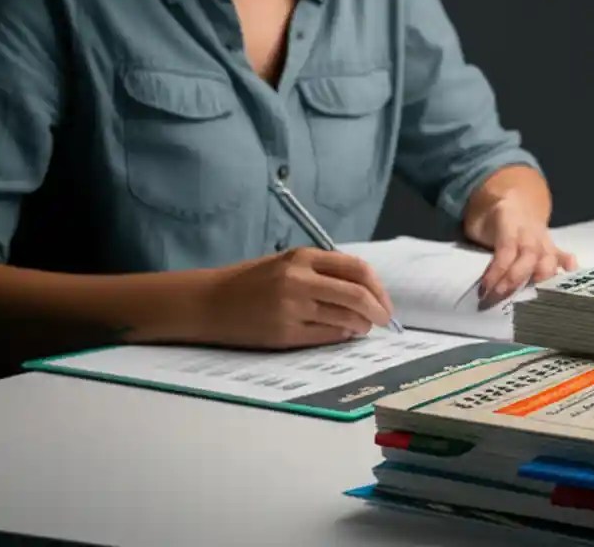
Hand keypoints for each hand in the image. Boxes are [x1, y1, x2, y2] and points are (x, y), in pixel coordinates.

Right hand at [185, 248, 395, 348]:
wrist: (209, 303)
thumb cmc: (251, 282)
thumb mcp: (286, 264)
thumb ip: (323, 271)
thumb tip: (365, 290)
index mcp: (303, 257)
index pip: (357, 269)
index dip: (378, 287)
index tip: (384, 300)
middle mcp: (299, 280)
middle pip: (357, 295)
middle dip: (378, 310)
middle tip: (385, 319)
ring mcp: (292, 308)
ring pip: (345, 318)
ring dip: (362, 325)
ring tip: (363, 328)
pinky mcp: (285, 333)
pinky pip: (326, 336)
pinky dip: (342, 336)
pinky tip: (344, 334)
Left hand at [474, 199, 577, 304]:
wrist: (513, 196)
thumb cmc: (489, 215)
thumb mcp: (476, 223)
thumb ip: (477, 244)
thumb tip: (479, 275)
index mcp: (509, 219)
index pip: (506, 248)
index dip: (497, 270)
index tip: (485, 288)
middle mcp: (531, 229)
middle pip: (530, 255)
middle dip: (515, 279)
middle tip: (498, 296)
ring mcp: (544, 237)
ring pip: (548, 257)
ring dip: (540, 279)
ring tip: (529, 296)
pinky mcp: (551, 246)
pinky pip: (562, 255)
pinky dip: (567, 265)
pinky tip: (570, 273)